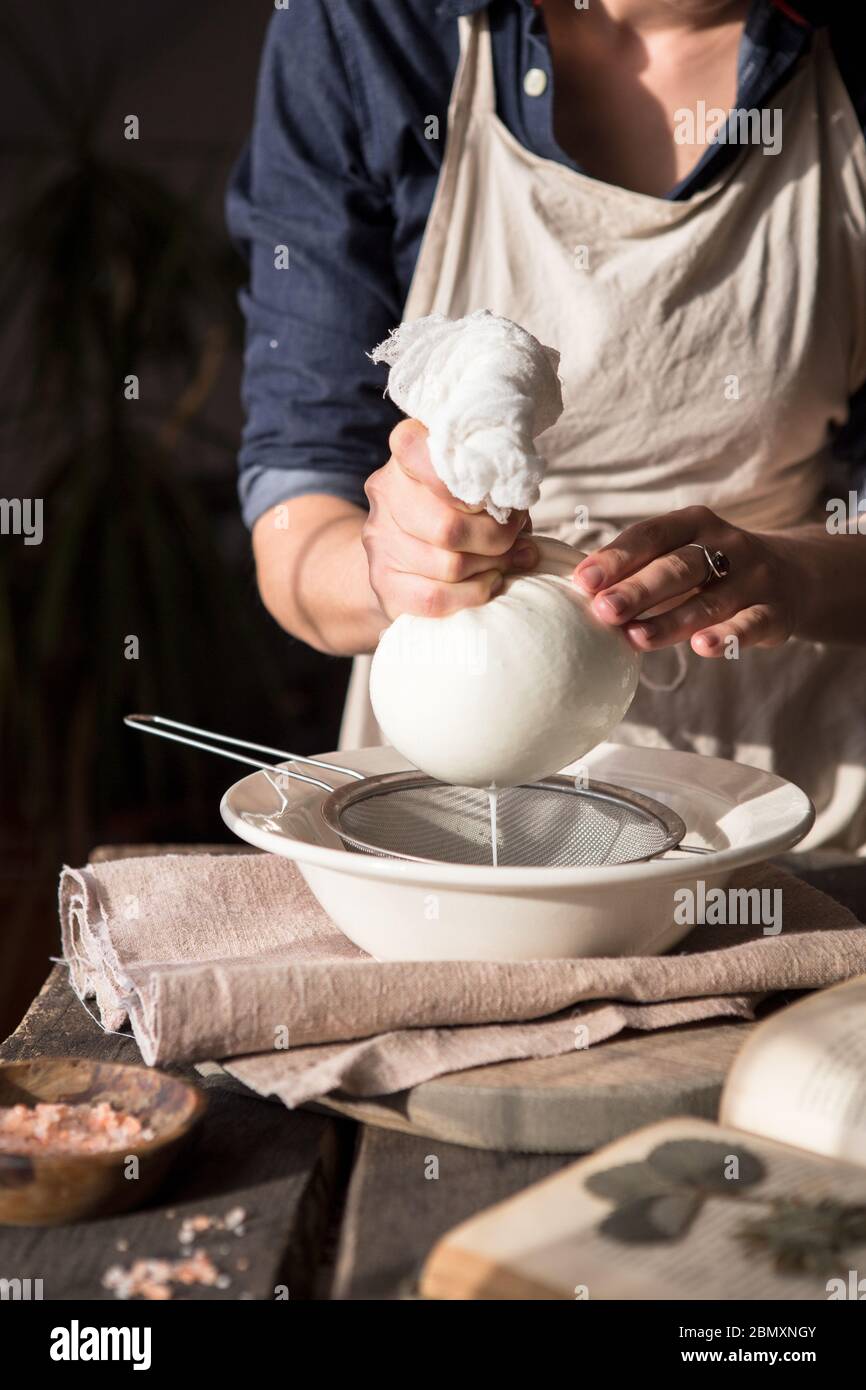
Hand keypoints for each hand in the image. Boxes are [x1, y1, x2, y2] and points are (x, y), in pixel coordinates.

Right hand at [362, 418, 536, 620]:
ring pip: (449, 565)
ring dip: (490, 567)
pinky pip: (435, 597)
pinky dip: (473, 594)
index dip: (467, 482)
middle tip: (512, 539)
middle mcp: (385, 490)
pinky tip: (488, 583)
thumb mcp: (480, 484)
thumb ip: (502, 501)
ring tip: (503, 561)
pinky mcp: (382, 580)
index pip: (423, 451)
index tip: (494, 498)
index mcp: (408, 449)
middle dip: (495, 539)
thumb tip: (525, 547)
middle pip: (448, 527)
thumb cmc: (458, 505)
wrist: (407, 544)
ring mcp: (379, 537)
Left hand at [572, 506, 802, 655]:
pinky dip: (728, 636)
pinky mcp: (775, 611)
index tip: (582, 581)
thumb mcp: (680, 554)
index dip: (616, 558)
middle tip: (603, 610)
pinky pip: (751, 623)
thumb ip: (637, 568)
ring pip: (709, 600)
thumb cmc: (711, 570)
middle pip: (677, 567)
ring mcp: (754, 578)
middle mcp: (726, 545)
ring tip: (635, 638)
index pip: (650, 536)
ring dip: (670, 620)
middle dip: (637, 588)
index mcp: (694, 523)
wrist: (793, 576)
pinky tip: (702, 647)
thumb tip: (578, 590)